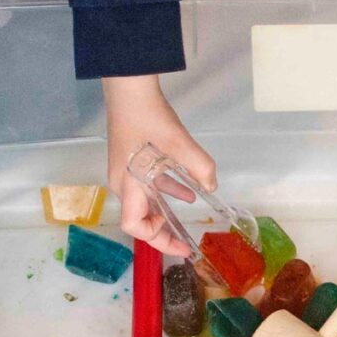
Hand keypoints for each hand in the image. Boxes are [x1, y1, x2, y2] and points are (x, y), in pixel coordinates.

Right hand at [104, 75, 216, 256]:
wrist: (129, 90)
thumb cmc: (148, 118)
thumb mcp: (179, 144)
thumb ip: (199, 167)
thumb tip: (212, 185)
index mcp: (129, 185)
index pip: (135, 226)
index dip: (157, 240)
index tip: (180, 247)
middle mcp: (123, 183)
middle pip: (139, 218)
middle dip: (162, 231)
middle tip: (184, 240)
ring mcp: (125, 171)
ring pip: (145, 201)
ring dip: (165, 211)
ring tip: (187, 219)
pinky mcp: (131, 160)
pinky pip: (148, 185)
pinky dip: (165, 191)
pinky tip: (188, 191)